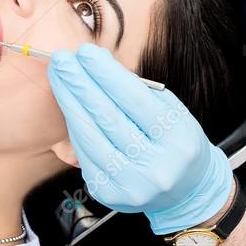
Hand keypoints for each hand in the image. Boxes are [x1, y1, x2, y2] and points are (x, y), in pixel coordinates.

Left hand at [47, 44, 232, 234]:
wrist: (187, 191)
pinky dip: (74, 126)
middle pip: (108, 118)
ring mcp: (131, 184)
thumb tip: (96, 63)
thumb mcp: (170, 112)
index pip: (135, 100)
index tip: (85, 52)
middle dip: (80, 84)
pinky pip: (84, 154)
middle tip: (61, 60)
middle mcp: (156, 165)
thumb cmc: (174, 141)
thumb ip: (136, 91)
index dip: (106, 75)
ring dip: (69, 102)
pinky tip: (67, 105)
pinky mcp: (108, 193)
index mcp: (177, 139)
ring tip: (58, 77)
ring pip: (90, 137)